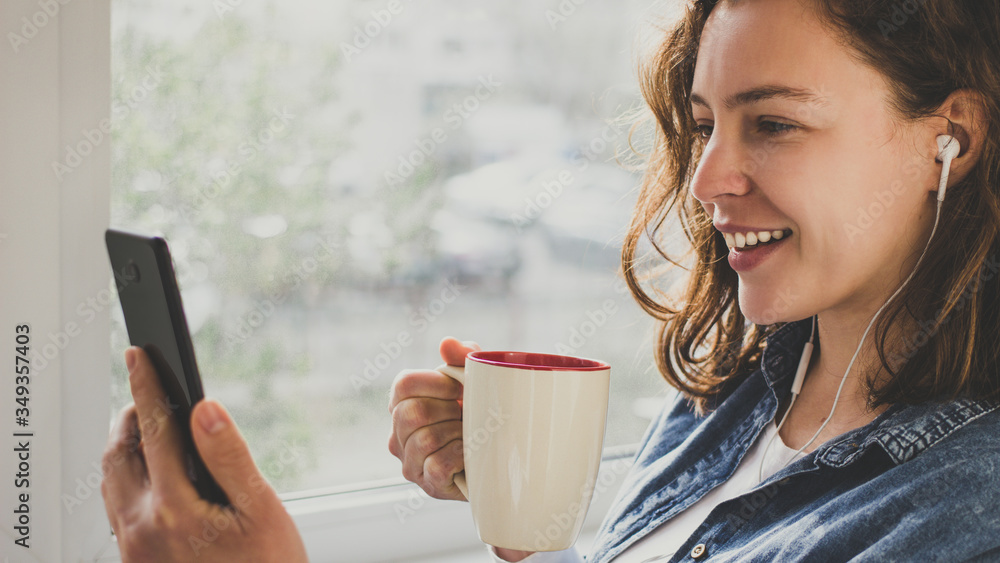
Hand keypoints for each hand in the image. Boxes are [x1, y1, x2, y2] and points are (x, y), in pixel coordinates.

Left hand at [101, 346, 307, 561]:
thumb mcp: (261, 510)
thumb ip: (228, 456)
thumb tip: (205, 409)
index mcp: (172, 509)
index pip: (152, 430)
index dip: (146, 387)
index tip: (140, 355)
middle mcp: (141, 529)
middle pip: (118, 454)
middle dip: (130, 416)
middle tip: (148, 391)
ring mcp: (134, 549)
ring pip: (111, 481)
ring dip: (124, 446)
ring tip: (148, 427)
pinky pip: (117, 507)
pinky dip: (127, 476)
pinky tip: (152, 476)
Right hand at [388, 337, 477, 500]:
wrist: (506, 455)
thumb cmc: (482, 412)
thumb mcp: (477, 379)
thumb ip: (463, 356)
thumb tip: (447, 343)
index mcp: (403, 402)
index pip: (404, 384)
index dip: (436, 383)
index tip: (461, 388)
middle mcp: (397, 433)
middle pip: (410, 412)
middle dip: (448, 411)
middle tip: (467, 415)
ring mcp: (410, 462)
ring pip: (424, 440)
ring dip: (456, 434)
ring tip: (469, 435)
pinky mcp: (428, 485)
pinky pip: (437, 465)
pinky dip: (460, 456)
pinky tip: (470, 455)